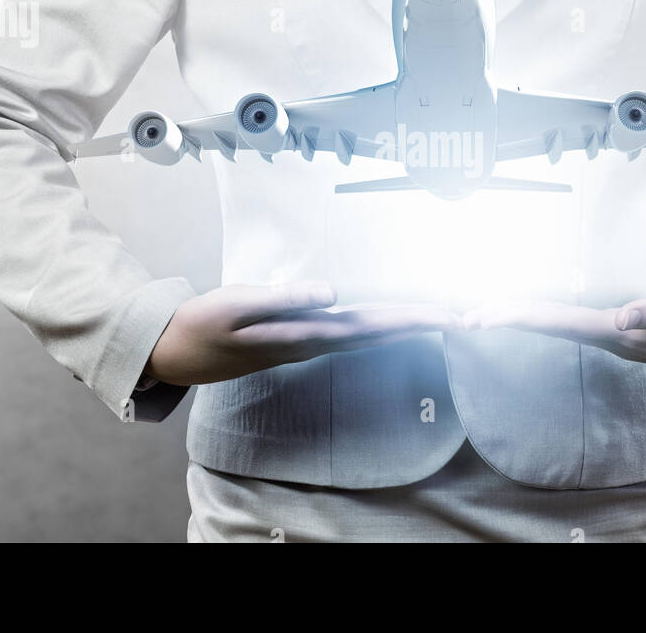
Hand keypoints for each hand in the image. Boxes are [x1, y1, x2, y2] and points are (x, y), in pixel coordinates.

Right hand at [146, 282, 460, 385]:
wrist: (178, 353)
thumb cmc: (203, 324)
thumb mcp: (237, 307)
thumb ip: (285, 300)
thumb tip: (334, 294)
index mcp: (307, 334)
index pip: (373, 326)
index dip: (413, 320)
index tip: (450, 316)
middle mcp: (315, 342)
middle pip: (380, 332)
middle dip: (423, 323)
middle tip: (467, 317)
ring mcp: (308, 342)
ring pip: (369, 334)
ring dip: (405, 326)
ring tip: (441, 318)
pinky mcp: (300, 338)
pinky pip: (352, 332)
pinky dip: (379, 326)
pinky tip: (391, 323)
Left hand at [462, 291, 645, 383]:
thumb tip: (623, 316)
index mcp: (629, 335)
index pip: (564, 325)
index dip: (522, 318)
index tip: (483, 317)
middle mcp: (619, 339)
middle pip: (554, 328)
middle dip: (510, 319)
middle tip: (466, 316)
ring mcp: (624, 338)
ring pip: (564, 328)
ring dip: (526, 319)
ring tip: (488, 314)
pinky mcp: (631, 332)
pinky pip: (580, 324)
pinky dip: (552, 318)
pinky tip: (537, 316)